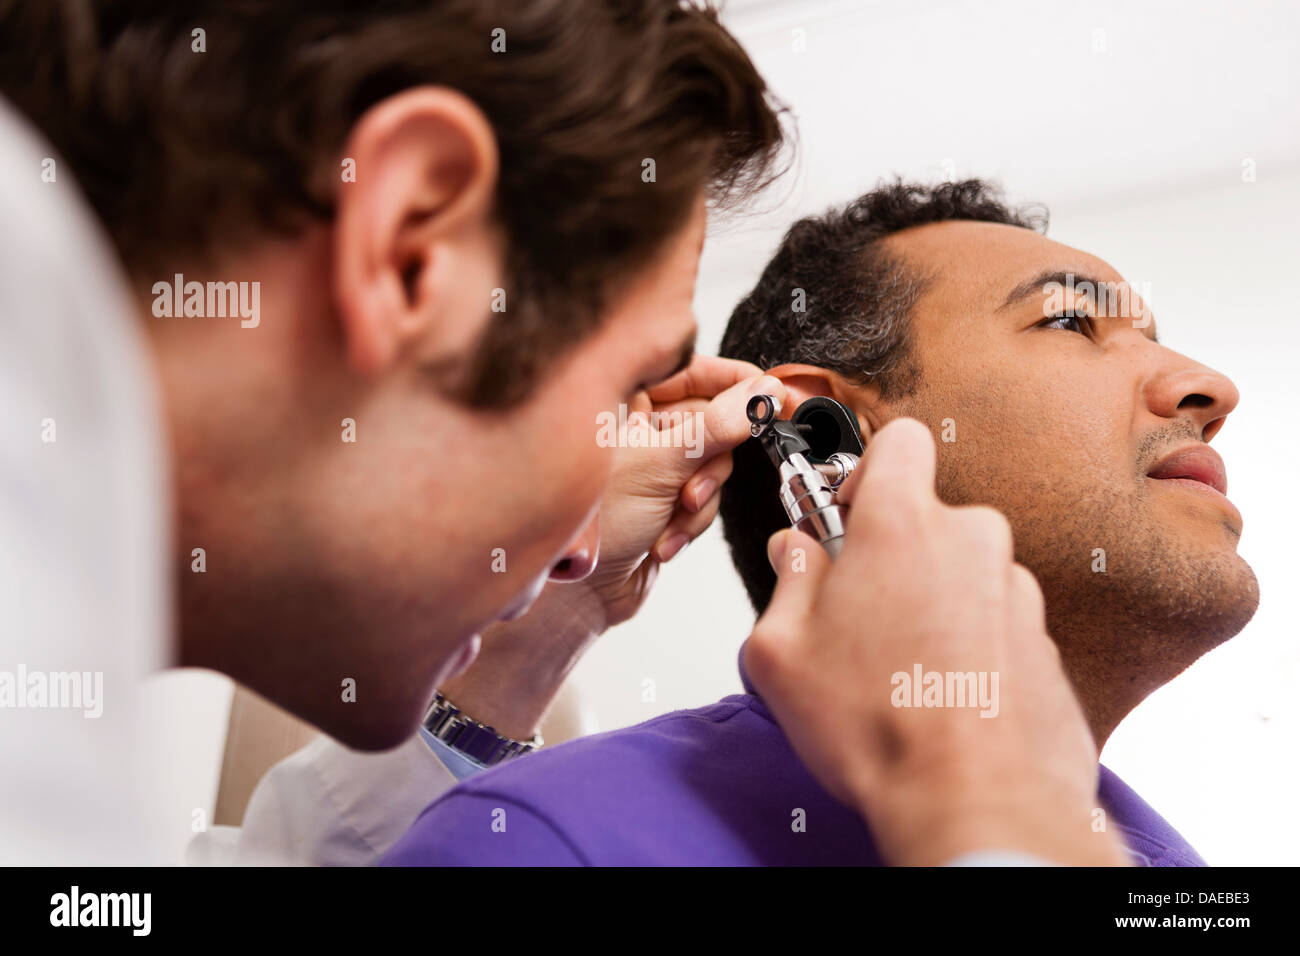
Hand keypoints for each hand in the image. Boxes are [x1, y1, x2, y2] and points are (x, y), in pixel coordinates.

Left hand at [572, 356, 787, 629]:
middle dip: (710, 464)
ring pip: (714, 466)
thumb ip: (717, 425)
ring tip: (672, 518)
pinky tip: (662, 541)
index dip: (735, 382)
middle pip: (715, 422)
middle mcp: (639, 427)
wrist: (576, 595)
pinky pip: (704, 500)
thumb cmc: (592, 524)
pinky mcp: (664, 502)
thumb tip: (763, 391)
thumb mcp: (659, 464)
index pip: (695, 370)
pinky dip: (689, 524)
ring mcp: (654, 466)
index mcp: (625, 398)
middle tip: (693, 487)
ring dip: (700, 501)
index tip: (770, 396)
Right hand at [743, 418, 1130, 865]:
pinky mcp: (1045, 643)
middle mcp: (974, 542)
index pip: (900, 442)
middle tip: (855, 617)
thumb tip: (795, 555)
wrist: (977, 806)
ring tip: (896, 672)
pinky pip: (994, 624)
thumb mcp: (781, 653)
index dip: (866, 473)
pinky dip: (968, 647)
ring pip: (962, 574)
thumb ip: (785, 582)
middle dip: (891, 556)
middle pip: (927, 520)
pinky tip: (938, 697)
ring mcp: (1018, 593)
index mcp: (905, 524)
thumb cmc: (881, 729)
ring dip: (930, 605)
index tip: (845, 519)